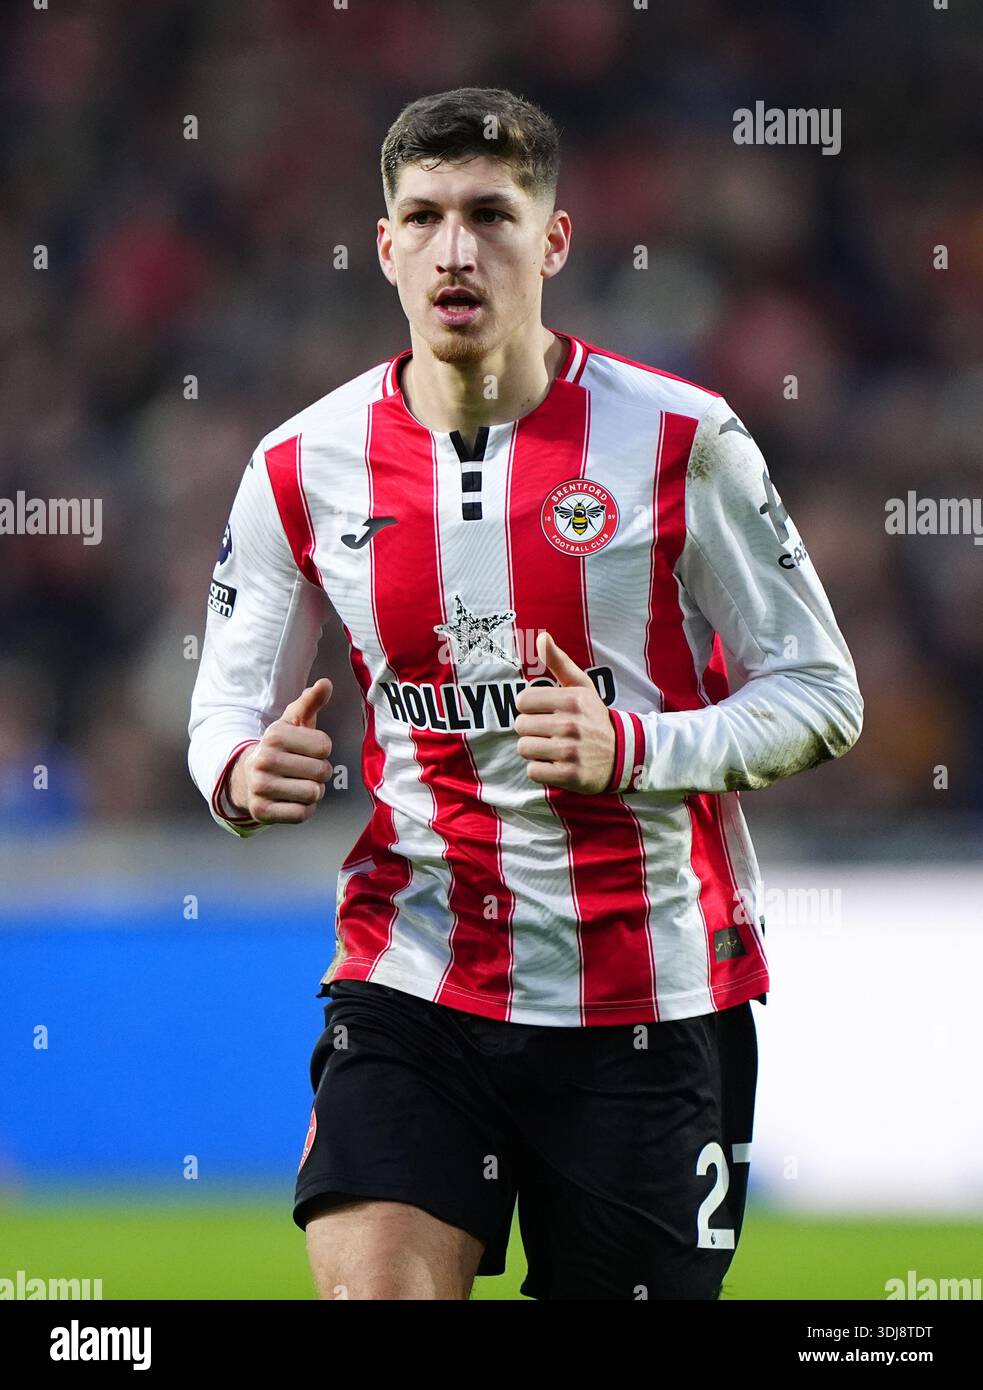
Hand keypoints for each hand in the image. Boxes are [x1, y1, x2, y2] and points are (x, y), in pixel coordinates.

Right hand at [228, 678, 333, 823]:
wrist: (246, 778)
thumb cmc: (280, 748)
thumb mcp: (292, 723)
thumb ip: (310, 702)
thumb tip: (326, 683)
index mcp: (274, 736)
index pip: (324, 746)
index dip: (322, 750)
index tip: (306, 750)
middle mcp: (264, 760)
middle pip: (322, 771)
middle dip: (320, 772)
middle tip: (304, 770)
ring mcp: (260, 787)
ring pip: (314, 794)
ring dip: (313, 792)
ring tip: (298, 784)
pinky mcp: (261, 811)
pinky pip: (303, 814)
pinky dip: (304, 809)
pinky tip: (291, 800)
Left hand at [513, 633, 615, 793]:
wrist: (624, 755)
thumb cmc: (594, 717)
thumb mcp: (582, 687)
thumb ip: (559, 662)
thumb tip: (541, 637)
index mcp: (572, 700)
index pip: (523, 701)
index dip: (531, 708)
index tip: (546, 713)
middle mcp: (571, 724)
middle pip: (520, 725)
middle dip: (532, 730)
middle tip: (551, 732)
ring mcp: (570, 751)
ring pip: (524, 748)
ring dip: (535, 750)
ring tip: (553, 748)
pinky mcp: (570, 775)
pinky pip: (533, 771)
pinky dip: (541, 770)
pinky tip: (557, 764)